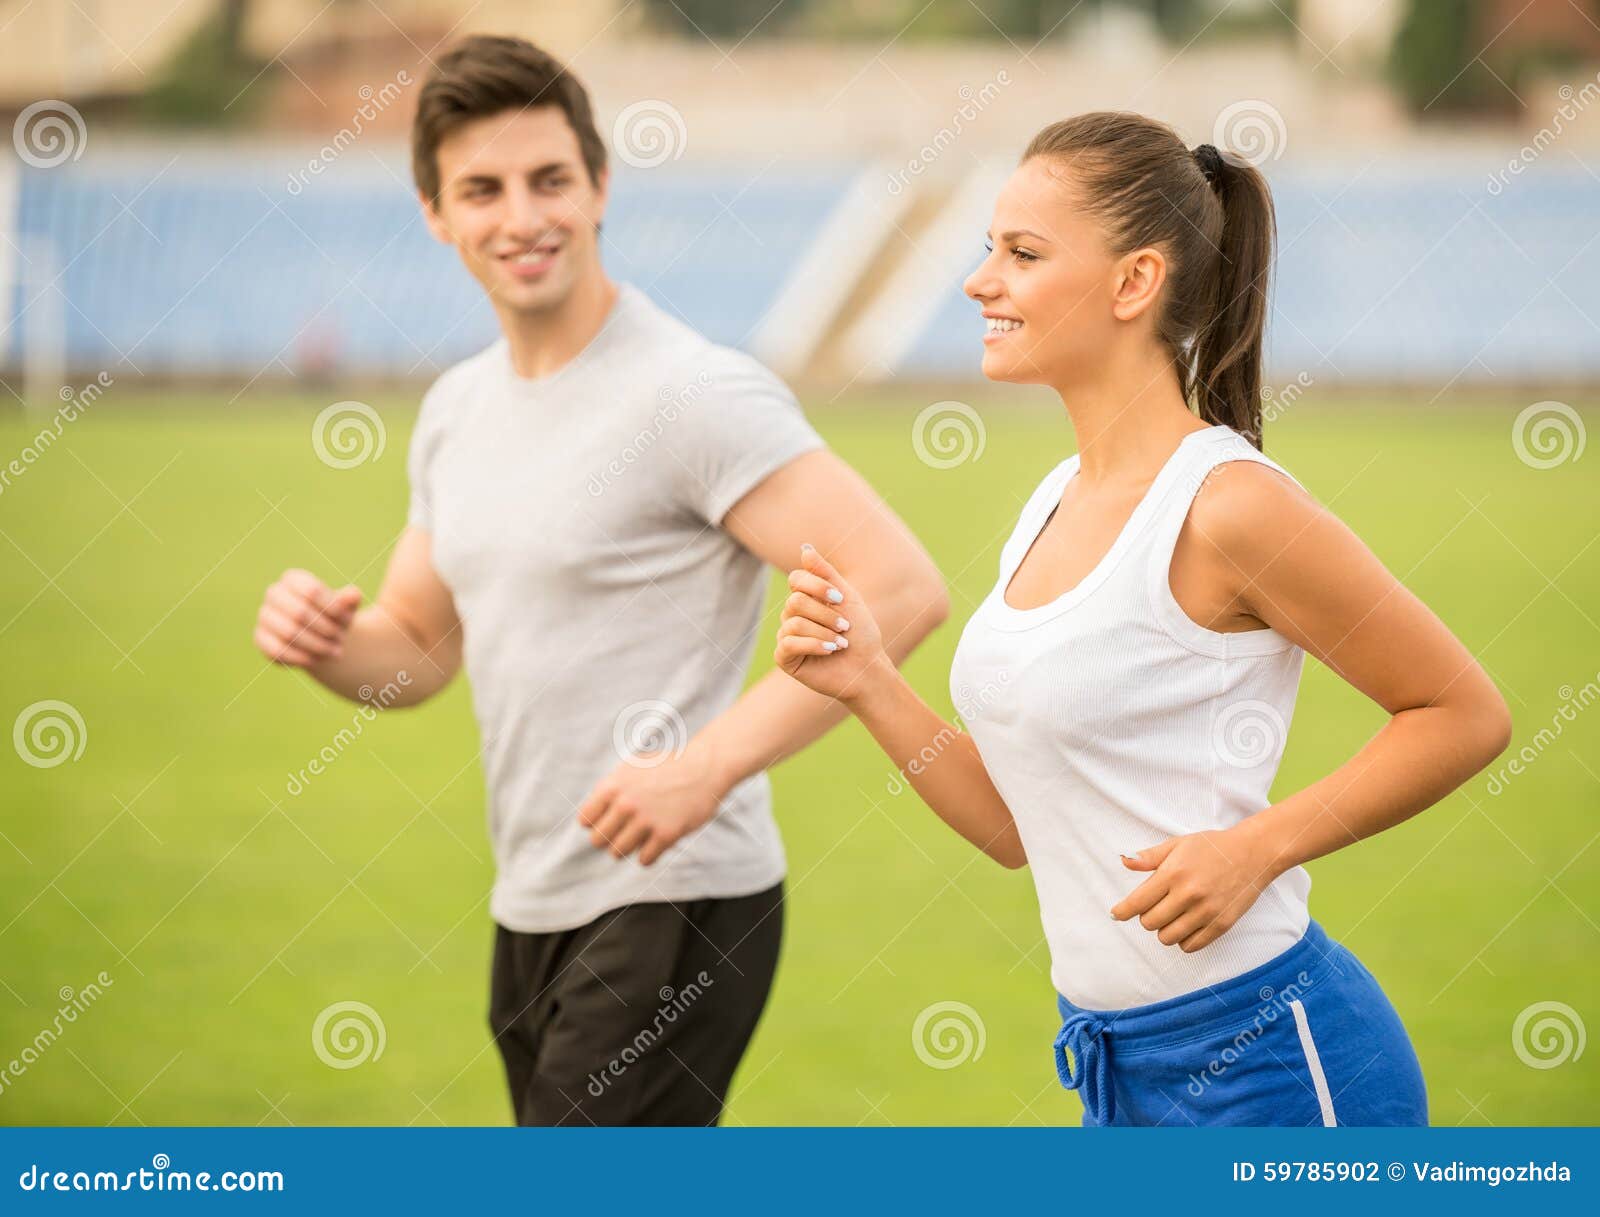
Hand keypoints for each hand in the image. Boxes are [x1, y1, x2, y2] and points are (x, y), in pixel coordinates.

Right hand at [254, 568, 361, 667]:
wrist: (320, 636)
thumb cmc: (334, 616)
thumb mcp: (346, 607)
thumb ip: (349, 600)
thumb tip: (354, 594)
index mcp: (293, 579)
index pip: (311, 590)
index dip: (331, 607)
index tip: (346, 618)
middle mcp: (274, 593)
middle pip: (300, 612)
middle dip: (325, 629)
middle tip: (340, 639)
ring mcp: (264, 615)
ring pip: (289, 633)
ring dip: (316, 645)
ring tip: (334, 651)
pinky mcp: (260, 638)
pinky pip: (277, 650)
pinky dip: (300, 657)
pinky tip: (316, 659)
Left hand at [576, 742, 727, 866]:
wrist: (704, 768)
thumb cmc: (667, 766)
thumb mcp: (632, 767)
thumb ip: (611, 789)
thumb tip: (591, 817)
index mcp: (613, 786)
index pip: (585, 820)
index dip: (596, 823)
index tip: (610, 820)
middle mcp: (626, 804)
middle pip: (598, 840)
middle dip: (610, 837)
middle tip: (625, 831)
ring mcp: (646, 820)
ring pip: (617, 853)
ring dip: (628, 848)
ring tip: (640, 837)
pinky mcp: (666, 834)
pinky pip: (644, 860)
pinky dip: (648, 855)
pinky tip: (656, 842)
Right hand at [775, 544, 885, 702]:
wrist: (867, 668)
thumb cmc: (860, 633)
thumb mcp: (847, 598)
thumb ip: (825, 574)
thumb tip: (804, 547)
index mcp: (806, 598)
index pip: (796, 579)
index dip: (816, 585)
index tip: (840, 598)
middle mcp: (793, 615)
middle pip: (795, 601)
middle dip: (825, 613)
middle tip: (845, 626)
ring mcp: (787, 636)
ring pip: (793, 623)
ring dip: (823, 632)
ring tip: (842, 643)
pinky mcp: (784, 657)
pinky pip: (788, 643)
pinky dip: (813, 645)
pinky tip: (830, 650)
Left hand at [1109, 821, 1282, 952]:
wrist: (1252, 854)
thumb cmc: (1212, 847)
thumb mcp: (1177, 844)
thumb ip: (1149, 857)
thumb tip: (1124, 861)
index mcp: (1173, 873)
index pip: (1138, 902)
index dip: (1122, 911)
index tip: (1116, 914)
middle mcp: (1188, 894)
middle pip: (1150, 923)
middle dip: (1147, 916)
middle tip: (1155, 906)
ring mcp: (1206, 912)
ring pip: (1168, 938)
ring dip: (1164, 929)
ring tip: (1171, 915)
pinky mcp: (1221, 925)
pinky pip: (1191, 946)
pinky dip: (1183, 940)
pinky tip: (1185, 926)